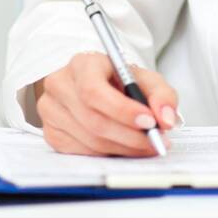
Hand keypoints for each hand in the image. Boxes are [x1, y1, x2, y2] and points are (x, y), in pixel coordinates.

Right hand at [32, 52, 180, 155]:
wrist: (101, 85)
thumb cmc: (121, 81)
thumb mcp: (146, 79)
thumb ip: (162, 95)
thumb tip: (166, 119)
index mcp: (82, 64)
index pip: (94, 91)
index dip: (122, 110)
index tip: (149, 122)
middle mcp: (60, 84)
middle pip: (93, 119)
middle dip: (130, 135)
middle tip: (155, 140)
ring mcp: (51, 110)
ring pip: (89, 139)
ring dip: (123, 147)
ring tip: (146, 145)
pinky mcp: (51, 132)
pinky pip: (82, 151)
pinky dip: (108, 153)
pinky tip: (125, 147)